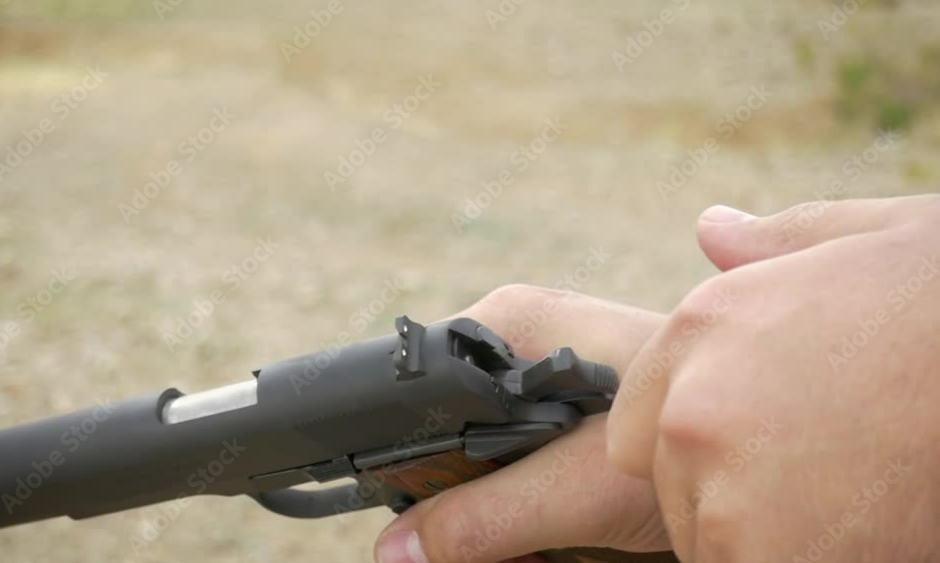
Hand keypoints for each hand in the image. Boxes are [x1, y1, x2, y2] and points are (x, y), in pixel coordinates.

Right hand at [374, 285, 671, 561]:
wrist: (777, 442)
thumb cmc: (698, 428)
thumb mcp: (583, 483)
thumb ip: (488, 514)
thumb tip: (396, 550)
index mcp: (509, 328)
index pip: (415, 386)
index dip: (408, 456)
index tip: (419, 516)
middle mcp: (521, 348)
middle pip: (443, 434)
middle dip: (458, 499)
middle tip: (507, 537)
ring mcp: (548, 387)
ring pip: (479, 463)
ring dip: (496, 515)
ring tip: (545, 538)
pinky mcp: (571, 426)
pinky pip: (519, 475)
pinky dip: (527, 515)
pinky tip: (560, 535)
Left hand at [608, 196, 939, 561]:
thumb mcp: (863, 241)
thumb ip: (773, 244)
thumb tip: (714, 228)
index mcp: (700, 328)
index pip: (638, 425)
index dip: (692, 445)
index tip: (754, 448)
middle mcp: (692, 407)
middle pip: (672, 487)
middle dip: (728, 488)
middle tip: (817, 470)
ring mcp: (728, 488)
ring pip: (710, 540)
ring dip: (764, 534)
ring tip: (848, 494)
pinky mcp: (778, 559)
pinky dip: (803, 556)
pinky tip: (859, 529)